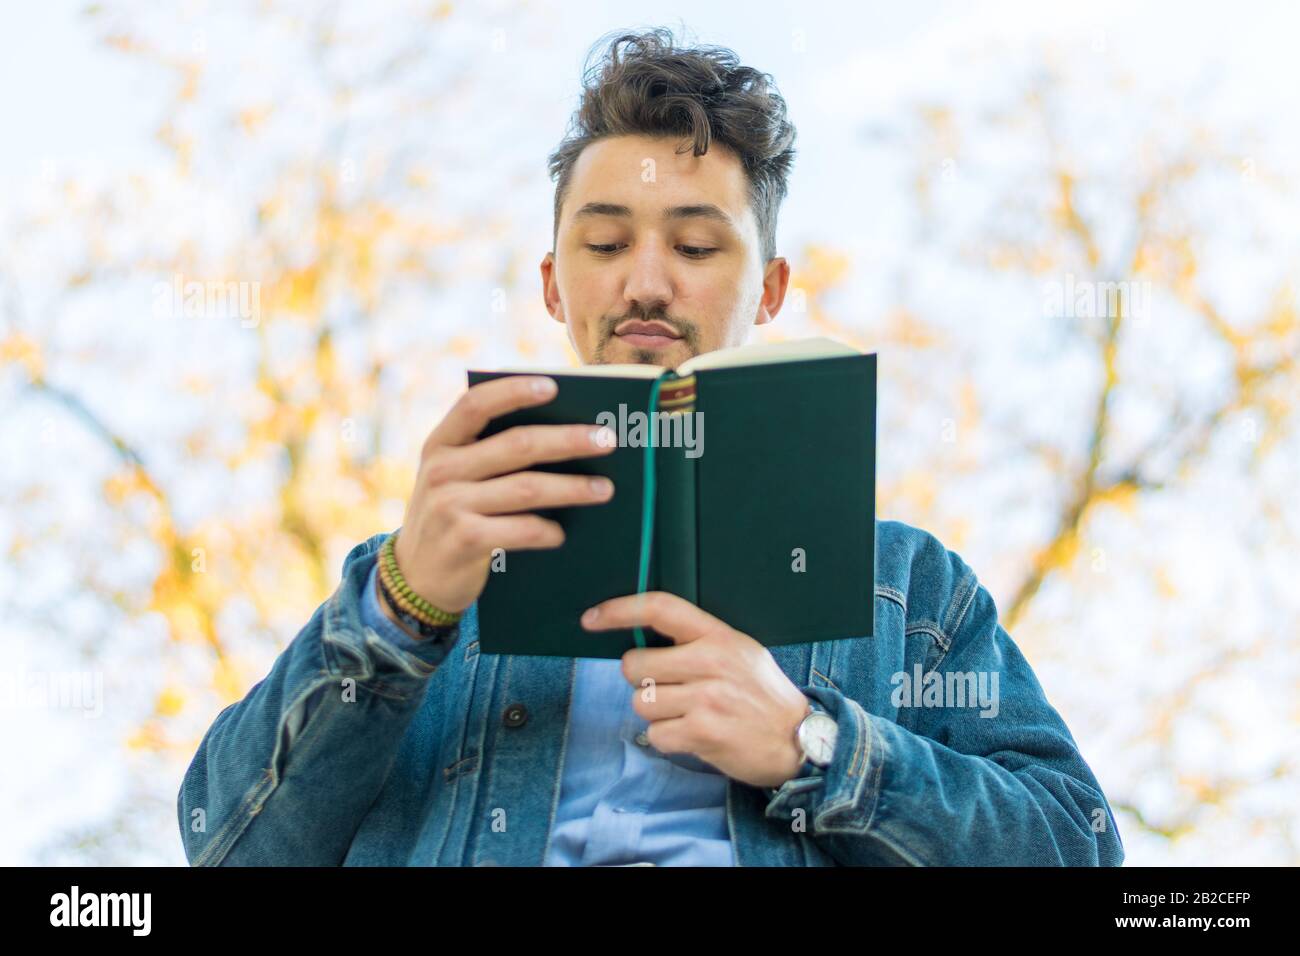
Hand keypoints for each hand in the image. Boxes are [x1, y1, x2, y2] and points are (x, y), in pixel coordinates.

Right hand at [392, 375, 616, 614]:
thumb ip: (487, 454)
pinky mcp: (465, 541)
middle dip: (568, 440)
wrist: (416, 578)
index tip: (554, 386)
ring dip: (572, 488)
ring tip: (605, 489)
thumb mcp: (453, 478)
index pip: (475, 405)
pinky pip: (521, 530)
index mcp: (439, 444)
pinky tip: (561, 533)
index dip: (513, 391)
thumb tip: (563, 432)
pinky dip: (548, 531)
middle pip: (517, 445)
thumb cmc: (451, 516)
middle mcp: (441, 470)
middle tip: (607, 440)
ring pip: (527, 488)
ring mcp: (450, 506)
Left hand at [581, 591, 811, 788]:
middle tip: (667, 688)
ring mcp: (706, 698)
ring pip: (641, 703)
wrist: (799, 739)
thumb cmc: (762, 694)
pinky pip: (655, 735)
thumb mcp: (740, 651)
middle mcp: (711, 662)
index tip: (592, 618)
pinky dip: (667, 739)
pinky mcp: (702, 733)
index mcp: (718, 636)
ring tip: (686, 713)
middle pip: (634, 665)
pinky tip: (692, 734)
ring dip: (656, 713)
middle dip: (640, 681)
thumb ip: (698, 640)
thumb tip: (643, 638)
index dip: (620, 610)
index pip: (660, 608)